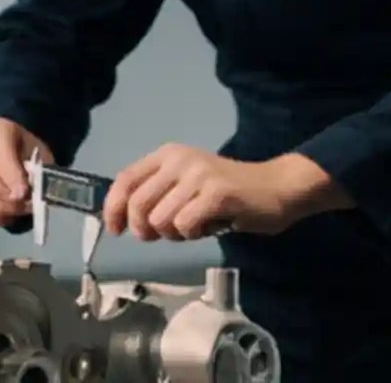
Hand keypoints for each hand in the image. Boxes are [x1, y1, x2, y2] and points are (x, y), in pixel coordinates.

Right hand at [0, 117, 53, 225]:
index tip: (24, 192)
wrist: (14, 155)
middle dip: (0, 192)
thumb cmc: (28, 154)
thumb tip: (31, 193)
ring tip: (17, 211)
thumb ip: (37, 170)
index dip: (10, 173)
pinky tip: (6, 215)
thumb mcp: (40, 155)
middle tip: (21, 204)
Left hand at [102, 143, 351, 240]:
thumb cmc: (228, 193)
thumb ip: (157, 196)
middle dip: (144, 229)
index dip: (113, 208)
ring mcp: (198, 175)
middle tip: (164, 235)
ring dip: (175, 234)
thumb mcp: (185, 186)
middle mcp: (179, 159)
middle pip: (138, 204)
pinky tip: (210, 226)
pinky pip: (185, 226)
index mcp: (167, 155)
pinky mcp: (217, 193)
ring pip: (161, 220)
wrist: (277, 187)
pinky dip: (193, 235)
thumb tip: (124, 219)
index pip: (125, 179)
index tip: (115, 229)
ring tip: (196, 225)